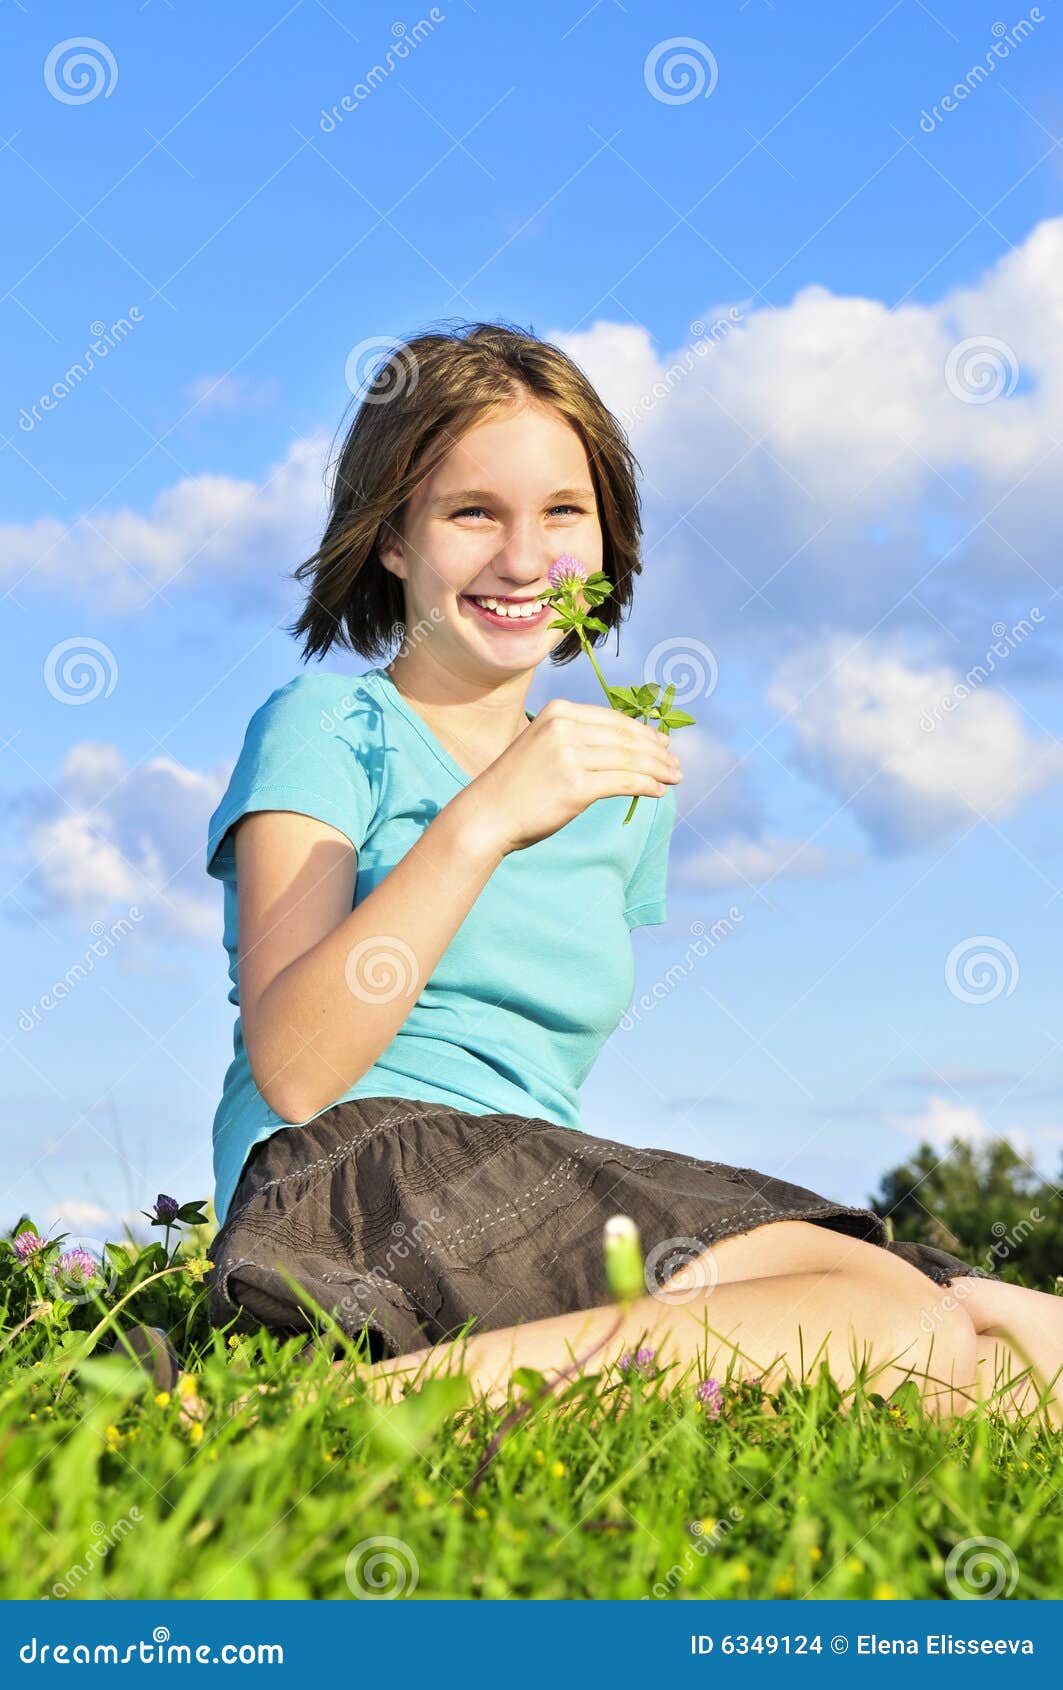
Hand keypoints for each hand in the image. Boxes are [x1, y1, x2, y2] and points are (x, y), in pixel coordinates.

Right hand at [457, 697, 681, 856]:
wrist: (486, 815)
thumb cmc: (516, 785)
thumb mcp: (543, 745)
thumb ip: (578, 739)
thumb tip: (628, 745)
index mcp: (558, 711)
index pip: (614, 720)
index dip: (643, 732)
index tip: (663, 744)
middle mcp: (564, 727)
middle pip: (626, 738)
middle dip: (657, 752)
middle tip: (675, 764)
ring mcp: (570, 756)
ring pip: (630, 759)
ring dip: (658, 769)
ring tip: (674, 778)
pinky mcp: (576, 786)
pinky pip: (625, 782)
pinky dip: (648, 786)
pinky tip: (659, 791)